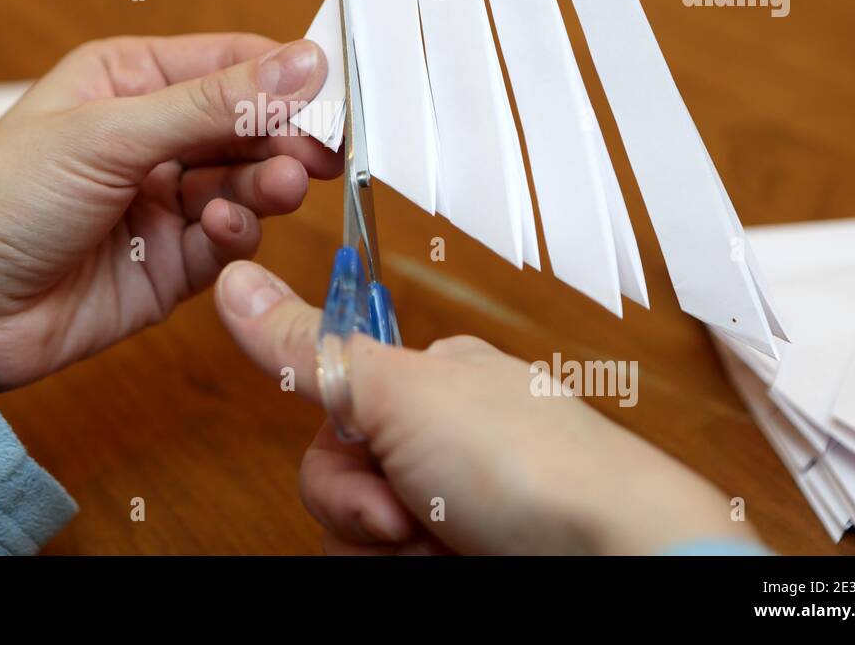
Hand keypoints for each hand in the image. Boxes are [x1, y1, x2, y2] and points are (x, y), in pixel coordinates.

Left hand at [0, 34, 338, 389]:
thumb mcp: (108, 134)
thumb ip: (212, 104)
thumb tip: (302, 62)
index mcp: (128, 81)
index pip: (229, 65)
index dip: (282, 78)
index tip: (331, 93)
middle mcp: (150, 138)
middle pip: (247, 128)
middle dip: (282, 139)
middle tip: (317, 154)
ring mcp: (161, 203)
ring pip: (245, 186)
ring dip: (265, 186)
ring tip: (275, 189)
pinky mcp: (170, 266)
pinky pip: (228, 241)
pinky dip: (235, 234)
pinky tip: (217, 231)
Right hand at [214, 261, 757, 554]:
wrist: (618, 559)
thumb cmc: (536, 466)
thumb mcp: (401, 393)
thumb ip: (309, 350)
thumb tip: (236, 281)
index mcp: (432, 383)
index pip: (334, 411)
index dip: (335, 450)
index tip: (362, 449)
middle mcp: (443, 444)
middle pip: (340, 483)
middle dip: (361, 506)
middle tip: (409, 509)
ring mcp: (456, 508)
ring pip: (360, 539)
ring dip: (389, 549)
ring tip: (450, 541)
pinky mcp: (459, 558)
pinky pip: (392, 569)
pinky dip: (416, 572)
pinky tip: (457, 564)